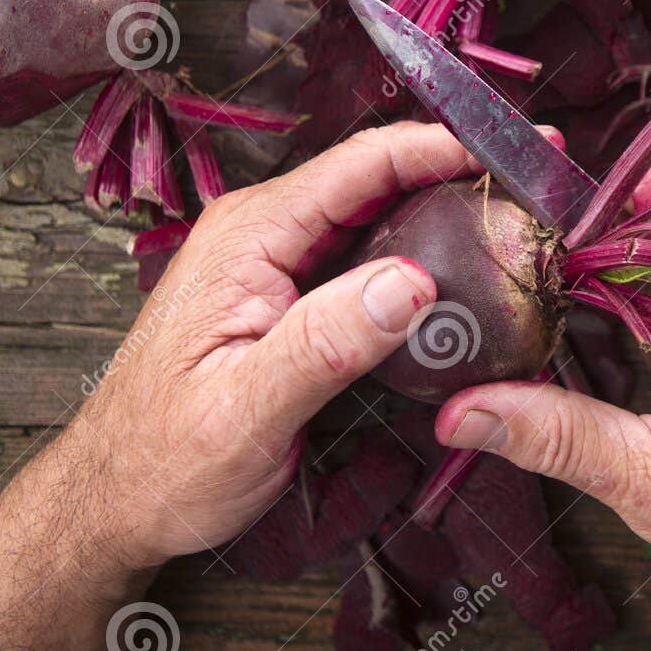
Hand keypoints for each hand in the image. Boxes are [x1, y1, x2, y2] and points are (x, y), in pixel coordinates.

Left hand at [52, 122, 488, 571]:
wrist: (112, 501)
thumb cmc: (164, 462)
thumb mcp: (247, 410)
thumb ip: (326, 343)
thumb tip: (414, 281)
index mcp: (249, 237)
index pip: (361, 167)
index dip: (444, 149)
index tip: (516, 152)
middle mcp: (262, 233)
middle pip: (377, 180)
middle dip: (460, 172)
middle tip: (538, 182)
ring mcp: (275, 262)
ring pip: (376, 218)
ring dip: (445, 213)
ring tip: (519, 217)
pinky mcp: (288, 296)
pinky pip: (364, 259)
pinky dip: (420, 256)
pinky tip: (464, 273)